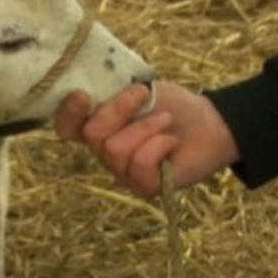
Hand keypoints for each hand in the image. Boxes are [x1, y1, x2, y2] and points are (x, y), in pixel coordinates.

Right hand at [54, 82, 240, 196]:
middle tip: (145, 97)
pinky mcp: (143, 186)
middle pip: (92, 135)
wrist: (212, 124)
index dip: (68, 113)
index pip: (66, 126)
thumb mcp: (141, 90)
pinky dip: (160, 145)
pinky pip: (139, 163)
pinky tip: (171, 143)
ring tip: (165, 122)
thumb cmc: (173, 106)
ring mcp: (122, 172)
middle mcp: (103, 152)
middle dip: (119, 109)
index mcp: (97, 125)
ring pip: (115, 149)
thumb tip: (93, 93)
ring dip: (147, 127)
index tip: (84, 95)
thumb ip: (113, 94)